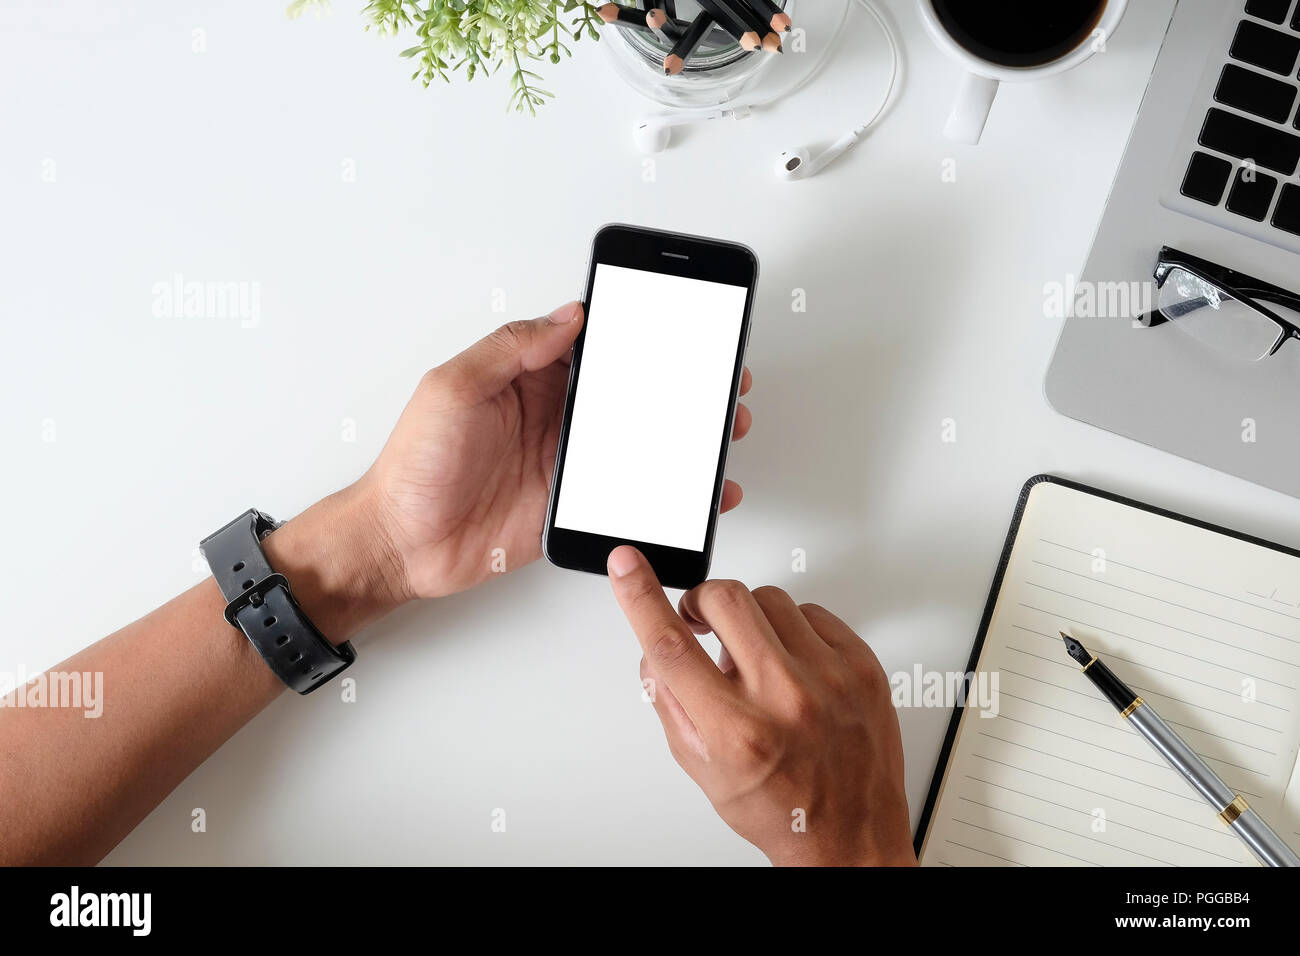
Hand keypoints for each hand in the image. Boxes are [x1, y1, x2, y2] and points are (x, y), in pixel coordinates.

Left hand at [363, 303, 752, 599]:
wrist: (400, 544)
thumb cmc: (412, 466)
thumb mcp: (453, 389)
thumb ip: (510, 350)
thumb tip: (567, 317)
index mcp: (527, 377)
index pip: (593, 343)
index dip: (638, 332)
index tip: (682, 322)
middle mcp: (552, 414)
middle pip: (629, 391)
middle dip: (679, 384)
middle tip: (722, 378)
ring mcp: (566, 461)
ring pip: (638, 440)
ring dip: (682, 435)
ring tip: (724, 428)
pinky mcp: (571, 504)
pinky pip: (627, 493)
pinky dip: (664, 491)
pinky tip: (693, 490)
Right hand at [607, 546, 914, 865]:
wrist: (850, 836)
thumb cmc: (781, 808)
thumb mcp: (702, 768)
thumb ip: (670, 702)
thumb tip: (655, 644)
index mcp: (736, 731)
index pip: (672, 646)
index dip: (640, 597)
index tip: (627, 565)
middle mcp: (786, 699)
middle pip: (724, 601)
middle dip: (701, 603)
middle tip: (701, 621)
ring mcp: (831, 678)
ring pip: (768, 598)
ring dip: (749, 620)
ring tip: (755, 659)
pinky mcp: (862, 665)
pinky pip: (812, 611)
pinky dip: (792, 630)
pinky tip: (792, 662)